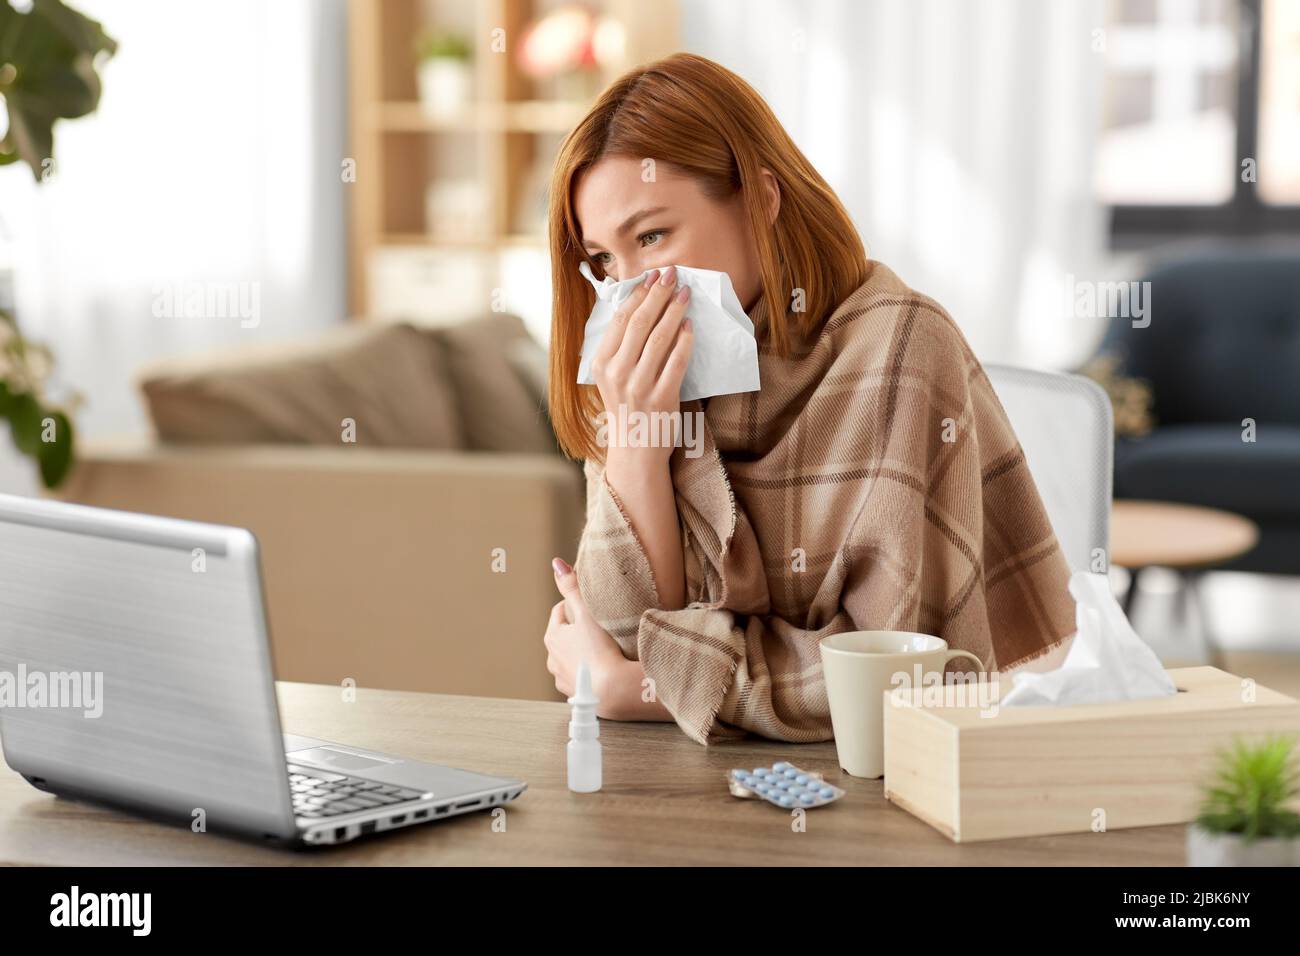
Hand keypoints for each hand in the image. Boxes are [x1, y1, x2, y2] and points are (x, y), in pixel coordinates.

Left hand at [544, 557, 633, 717]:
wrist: (612, 690)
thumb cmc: (600, 650)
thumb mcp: (587, 613)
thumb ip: (572, 588)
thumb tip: (556, 564)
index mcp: (553, 636)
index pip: (559, 612)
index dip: (573, 605)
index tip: (587, 603)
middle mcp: (552, 658)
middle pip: (563, 636)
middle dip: (576, 629)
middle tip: (596, 624)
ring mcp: (561, 677)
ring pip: (568, 658)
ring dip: (579, 652)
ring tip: (598, 649)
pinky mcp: (574, 693)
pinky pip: (577, 677)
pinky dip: (585, 672)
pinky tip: (599, 669)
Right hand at [591, 265, 694, 466]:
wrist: (635, 450)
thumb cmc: (627, 407)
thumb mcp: (612, 375)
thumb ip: (621, 346)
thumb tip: (641, 304)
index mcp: (602, 363)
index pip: (621, 319)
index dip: (639, 294)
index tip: (653, 276)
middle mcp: (617, 373)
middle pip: (640, 323)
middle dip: (658, 294)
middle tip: (673, 274)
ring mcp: (639, 387)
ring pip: (659, 339)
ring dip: (674, 311)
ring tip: (685, 294)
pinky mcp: (662, 398)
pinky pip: (677, 362)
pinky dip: (685, 340)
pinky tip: (691, 325)